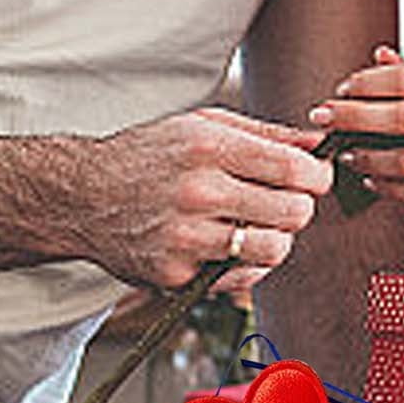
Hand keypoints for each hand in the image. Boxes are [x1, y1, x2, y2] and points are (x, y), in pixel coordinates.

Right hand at [80, 108, 333, 291]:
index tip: (316, 179)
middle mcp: (199, 192)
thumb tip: (321, 141)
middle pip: (293, 212)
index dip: (319, 176)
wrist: (82, 196)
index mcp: (208, 147)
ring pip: (274, 249)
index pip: (294, 169)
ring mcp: (187, 238)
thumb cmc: (149, 155)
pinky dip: (248, 264)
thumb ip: (267, 134)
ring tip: (259, 225)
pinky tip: (232, 244)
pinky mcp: (177, 274)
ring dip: (278, 239)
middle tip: (286, 203)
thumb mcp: (203, 125)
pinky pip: (242, 277)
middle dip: (300, 208)